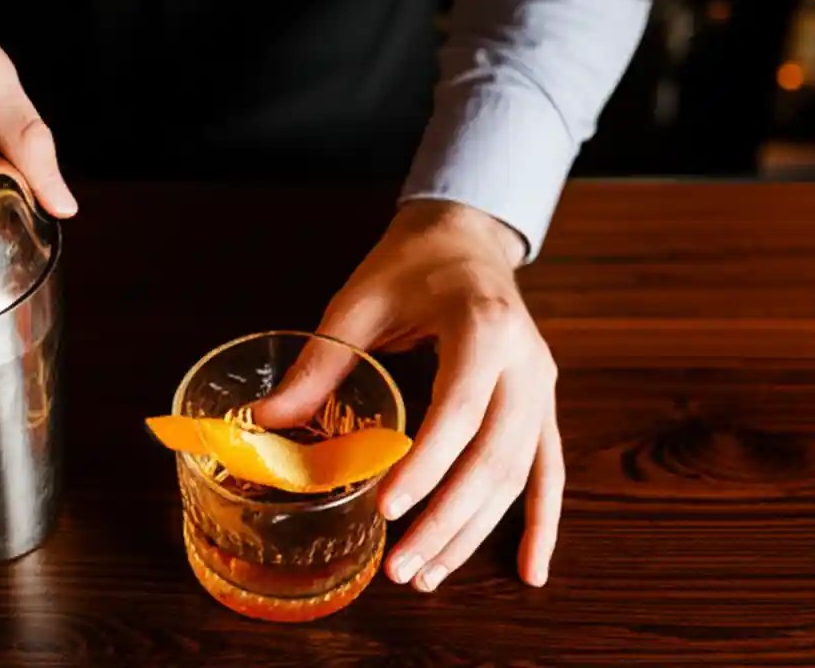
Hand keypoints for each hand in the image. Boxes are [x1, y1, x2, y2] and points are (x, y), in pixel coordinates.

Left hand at [256, 199, 562, 590]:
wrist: (464, 239)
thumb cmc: (410, 265)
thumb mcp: (357, 302)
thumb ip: (320, 363)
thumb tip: (266, 421)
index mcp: (482, 327)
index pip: (460, 410)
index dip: (427, 465)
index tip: (387, 508)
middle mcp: (526, 362)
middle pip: (495, 456)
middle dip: (447, 519)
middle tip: (401, 567)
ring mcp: (542, 387)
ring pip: (519, 475)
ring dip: (475, 532)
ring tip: (427, 575)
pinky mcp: (542, 405)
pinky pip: (548, 472)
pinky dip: (541, 524)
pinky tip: (528, 572)